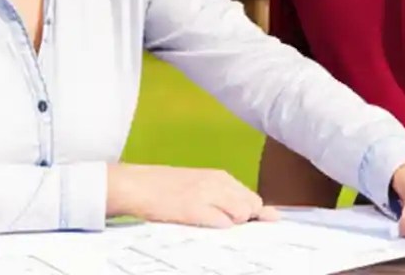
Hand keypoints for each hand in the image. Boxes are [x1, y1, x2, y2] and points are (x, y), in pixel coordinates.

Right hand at [107, 163, 279, 227]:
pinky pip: (221, 222)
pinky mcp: (194, 207)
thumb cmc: (166, 188)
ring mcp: (206, 194)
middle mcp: (217, 182)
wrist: (137, 185)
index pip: (253, 199)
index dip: (250, 215)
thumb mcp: (200, 186)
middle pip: (252, 206)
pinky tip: (201, 225)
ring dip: (230, 223)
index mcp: (220, 176)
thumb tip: (267, 214)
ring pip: (241, 213)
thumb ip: (229, 197)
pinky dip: (217, 227)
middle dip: (243, 220)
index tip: (237, 223)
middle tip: (218, 222)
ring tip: (206, 222)